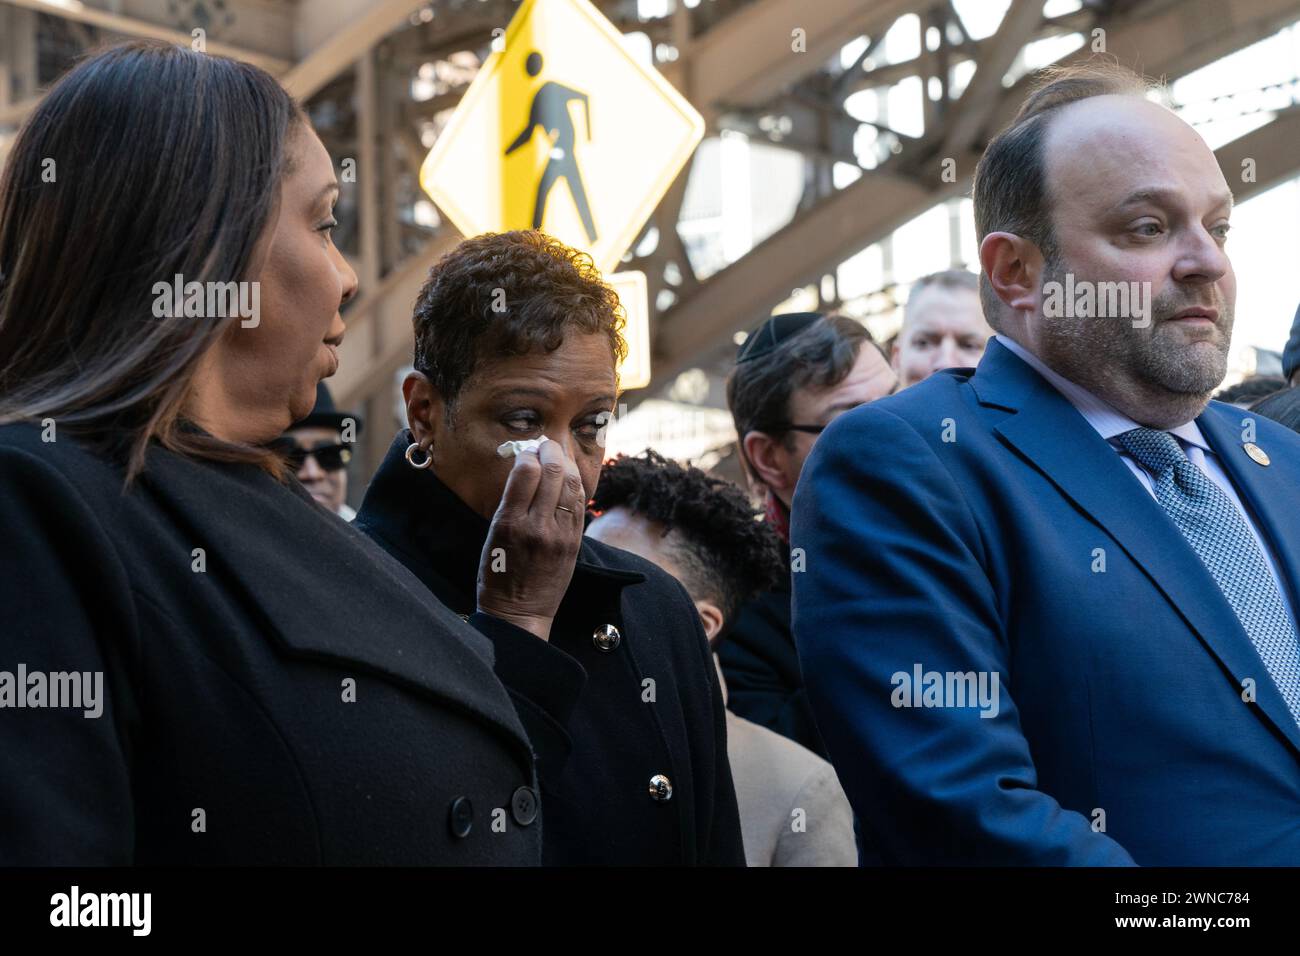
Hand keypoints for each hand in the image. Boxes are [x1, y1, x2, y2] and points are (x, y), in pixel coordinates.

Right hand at [476, 439, 585, 641]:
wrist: (519, 612)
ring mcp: (560, 535)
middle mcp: (537, 526)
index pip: (526, 471)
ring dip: (567, 465)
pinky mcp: (574, 543)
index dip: (528, 453)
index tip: (527, 450)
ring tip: (559, 458)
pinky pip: (579, 505)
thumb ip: (510, 502)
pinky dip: (575, 487)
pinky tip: (569, 480)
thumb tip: (526, 468)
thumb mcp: (492, 535)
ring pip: (572, 485)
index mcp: (509, 523)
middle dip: (551, 451)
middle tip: (547, 446)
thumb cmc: (497, 574)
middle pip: (554, 473)